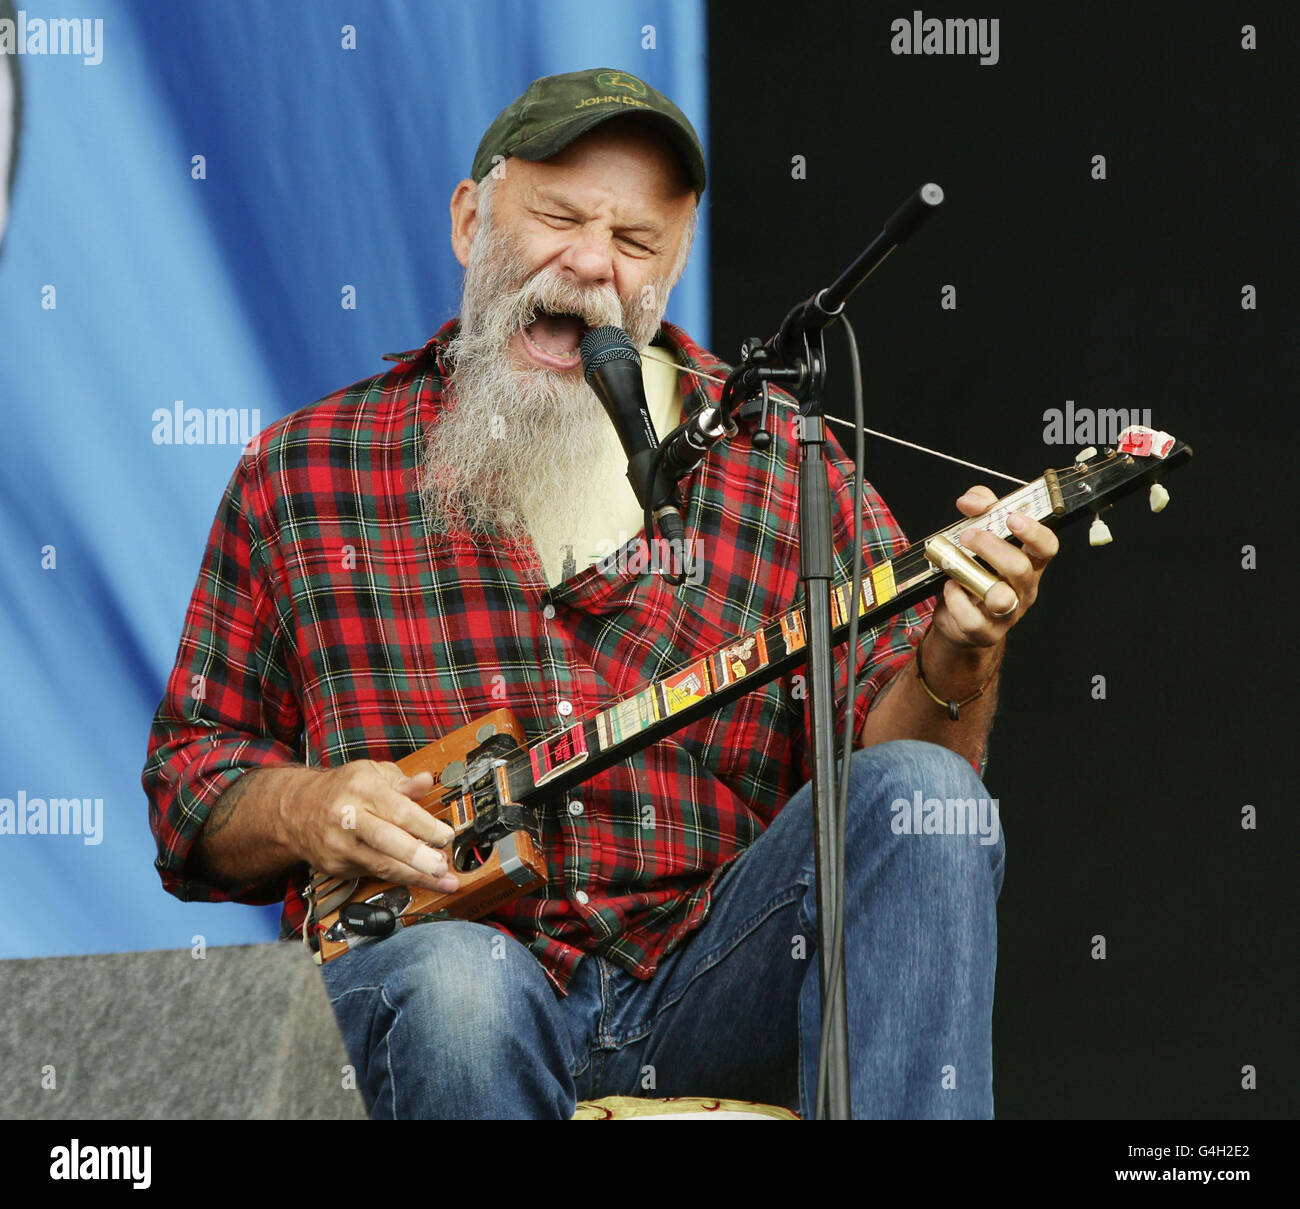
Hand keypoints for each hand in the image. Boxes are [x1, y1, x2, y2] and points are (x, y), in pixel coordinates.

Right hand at [279, 760, 459, 892]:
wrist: (296, 811)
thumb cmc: (342, 789)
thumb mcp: (372, 774)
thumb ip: (402, 782)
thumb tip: (426, 781)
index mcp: (361, 788)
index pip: (398, 810)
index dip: (425, 826)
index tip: (446, 835)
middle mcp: (348, 817)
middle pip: (386, 840)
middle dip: (417, 857)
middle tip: (441, 867)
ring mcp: (340, 845)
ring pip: (381, 865)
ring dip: (416, 876)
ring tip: (442, 881)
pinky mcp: (336, 866)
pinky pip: (373, 873)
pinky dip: (399, 877)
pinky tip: (419, 878)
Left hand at [930, 485, 1059, 649]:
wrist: (960, 618)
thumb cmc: (976, 570)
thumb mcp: (981, 532)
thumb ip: (981, 508)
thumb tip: (969, 501)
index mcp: (1030, 562)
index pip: (1047, 547)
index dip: (1034, 532)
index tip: (1012, 517)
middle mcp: (1024, 588)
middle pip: (1020, 569)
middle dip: (991, 548)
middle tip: (967, 536)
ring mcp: (1007, 613)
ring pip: (1002, 598)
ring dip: (974, 577)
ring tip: (955, 565)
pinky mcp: (986, 632)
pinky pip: (974, 621)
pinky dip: (957, 602)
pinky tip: (950, 587)